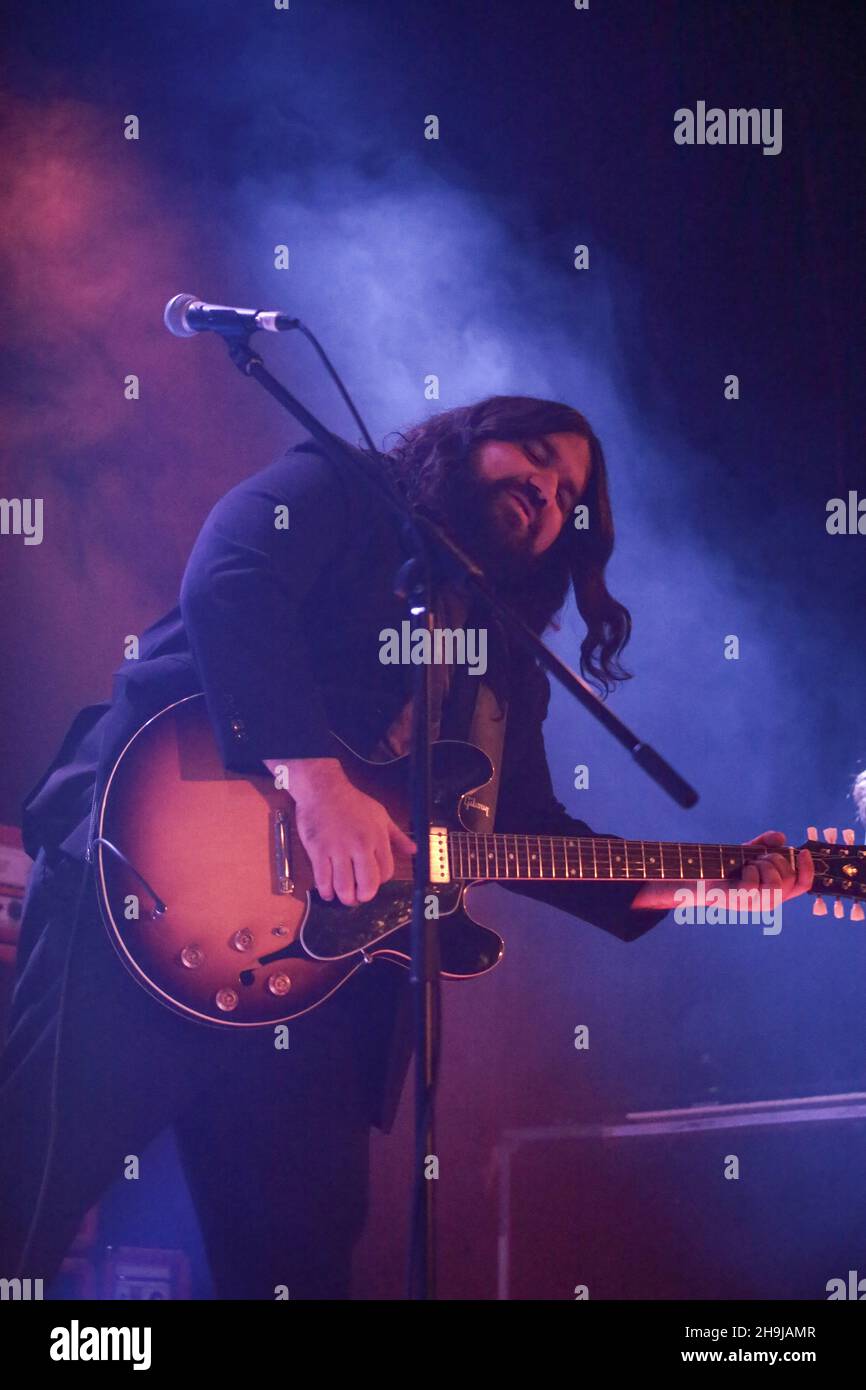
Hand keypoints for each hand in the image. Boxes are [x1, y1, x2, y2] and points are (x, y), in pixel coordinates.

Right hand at [284, 759, 415, 906]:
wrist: (324, 790)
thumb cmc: (352, 802)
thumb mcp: (381, 815)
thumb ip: (398, 836)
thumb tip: (413, 850)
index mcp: (377, 839)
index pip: (385, 874)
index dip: (379, 882)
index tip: (372, 881)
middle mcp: (360, 846)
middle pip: (367, 886)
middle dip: (364, 897)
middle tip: (359, 896)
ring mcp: (338, 850)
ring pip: (344, 887)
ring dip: (345, 898)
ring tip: (344, 896)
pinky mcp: (319, 852)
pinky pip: (323, 881)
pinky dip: (326, 892)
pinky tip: (328, 892)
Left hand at [734, 830, 813, 903]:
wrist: (702, 876)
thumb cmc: (729, 865)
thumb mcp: (751, 851)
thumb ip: (766, 842)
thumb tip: (781, 837)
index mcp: (777, 890)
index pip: (803, 885)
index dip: (808, 869)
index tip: (803, 852)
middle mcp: (770, 900)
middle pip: (789, 879)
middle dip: (776, 860)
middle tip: (759, 857)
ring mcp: (756, 904)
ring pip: (776, 885)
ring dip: (764, 866)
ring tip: (751, 864)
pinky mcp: (740, 902)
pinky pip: (753, 886)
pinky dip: (749, 871)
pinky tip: (742, 869)